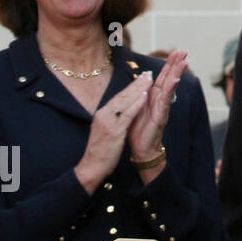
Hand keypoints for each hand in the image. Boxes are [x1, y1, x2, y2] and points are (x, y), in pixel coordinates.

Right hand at [73, 71, 151, 193]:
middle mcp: (103, 114)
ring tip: (149, 79)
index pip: (119, 96)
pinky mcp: (114, 131)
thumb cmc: (101, 150)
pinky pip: (127, 114)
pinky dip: (136, 104)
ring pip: (126, 101)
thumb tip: (122, 108)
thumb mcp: (106, 129)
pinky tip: (145, 96)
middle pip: (122, 95)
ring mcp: (108, 122)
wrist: (92, 167)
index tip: (141, 77)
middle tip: (148, 73)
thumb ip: (113, 118)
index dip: (131, 86)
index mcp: (102, 114)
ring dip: (138, 89)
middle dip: (136, 83)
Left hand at [127, 49, 187, 171]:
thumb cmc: (139, 129)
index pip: (163, 76)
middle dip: (176, 64)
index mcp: (153, 96)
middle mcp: (160, 100)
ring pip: (170, 86)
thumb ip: (142, 93)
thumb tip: (145, 77)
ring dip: (177, 73)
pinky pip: (166, 100)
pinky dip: (171, 89)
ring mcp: (162, 107)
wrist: (142, 149)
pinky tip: (175, 80)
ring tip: (184, 61)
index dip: (169, 63)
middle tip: (184, 50)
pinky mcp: (161, 115)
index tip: (176, 51)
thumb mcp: (138, 106)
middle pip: (170, 78)